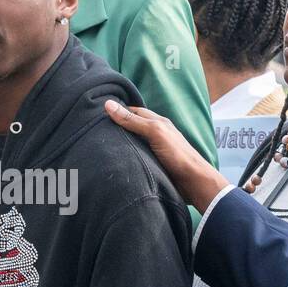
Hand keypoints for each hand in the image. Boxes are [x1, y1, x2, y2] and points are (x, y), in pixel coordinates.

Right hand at [104, 100, 229, 213]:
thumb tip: (108, 104)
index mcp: (157, 122)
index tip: (98, 112)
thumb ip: (133, 120)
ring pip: (133, 142)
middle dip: (117, 126)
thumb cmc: (177, 154)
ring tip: (99, 144)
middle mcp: (155, 134)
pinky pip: (135, 156)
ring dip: (120, 142)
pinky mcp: (152, 164)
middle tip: (95, 128)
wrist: (193, 182)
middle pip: (132, 126)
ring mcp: (154, 149)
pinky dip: (125, 155)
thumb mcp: (154, 132)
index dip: (118, 110)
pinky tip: (114, 159)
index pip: (133, 111)